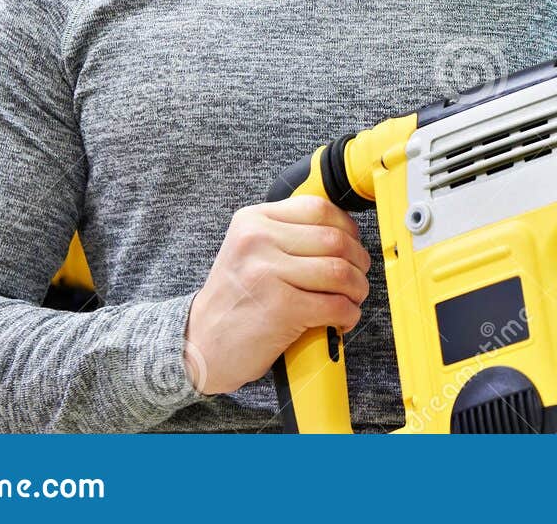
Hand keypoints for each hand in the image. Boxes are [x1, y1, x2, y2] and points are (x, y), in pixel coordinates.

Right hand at [182, 195, 371, 395]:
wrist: (199, 346)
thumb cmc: (234, 301)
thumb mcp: (249, 251)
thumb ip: (287, 234)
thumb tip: (344, 231)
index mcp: (253, 221)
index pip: (319, 209)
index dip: (347, 229)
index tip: (351, 246)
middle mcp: (258, 241)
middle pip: (336, 240)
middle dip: (357, 263)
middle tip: (356, 279)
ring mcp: (268, 274)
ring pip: (341, 272)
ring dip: (357, 290)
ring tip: (351, 300)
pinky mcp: (281, 309)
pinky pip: (336, 305)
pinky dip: (349, 314)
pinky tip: (341, 321)